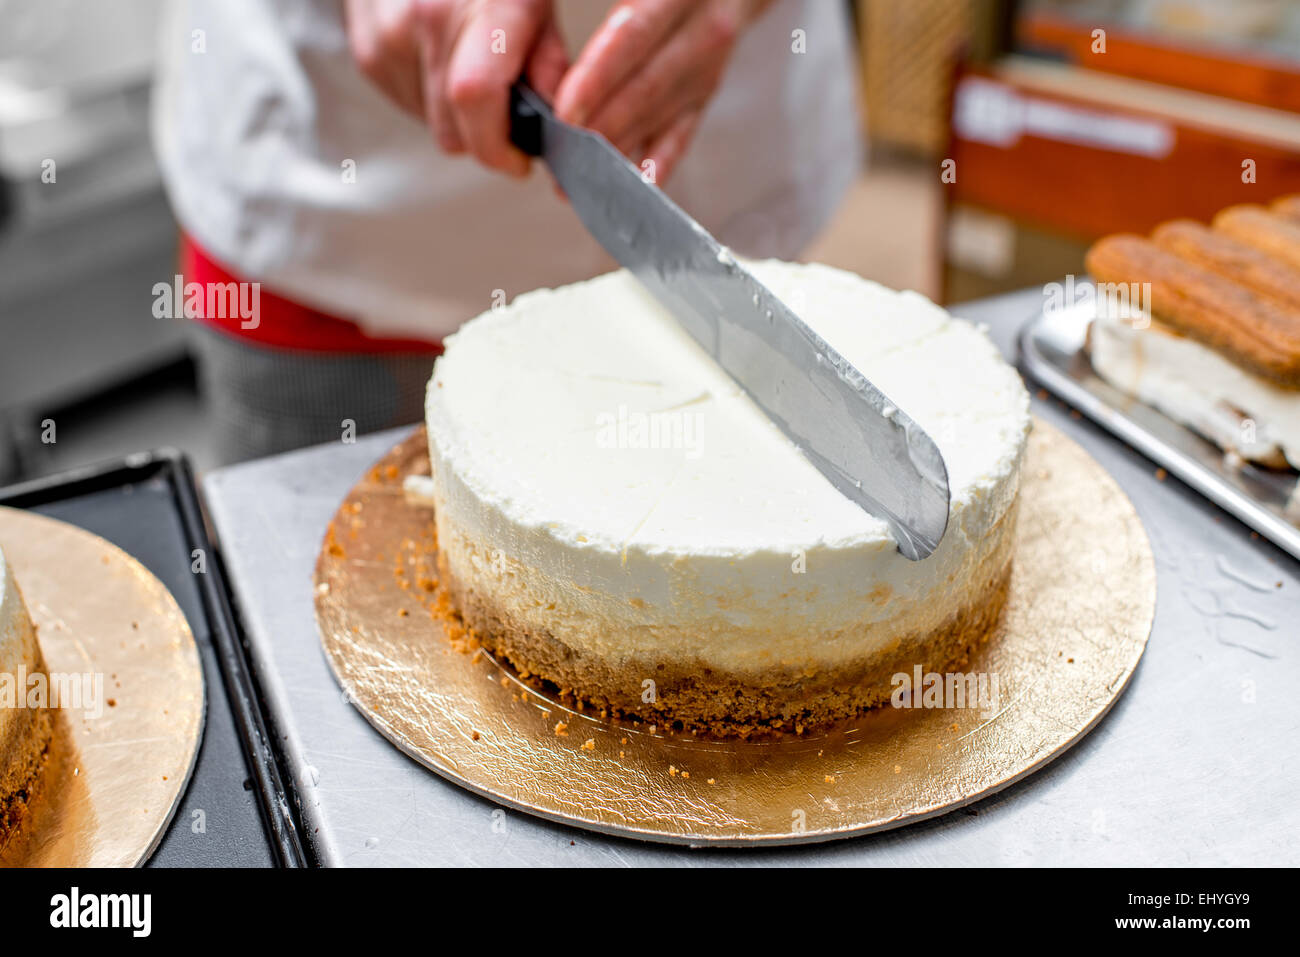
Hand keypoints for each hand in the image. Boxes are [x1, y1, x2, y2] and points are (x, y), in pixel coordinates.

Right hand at [345, 0, 567, 175]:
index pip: (476, 97)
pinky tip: (443, 60)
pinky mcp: (369, 52)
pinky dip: (433, 99)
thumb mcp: (535, 3)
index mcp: (481, 4)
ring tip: (472, 69)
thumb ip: (550, 63)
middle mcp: (427, 17)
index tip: (519, 160)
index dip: (499, 146)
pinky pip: (411, 106)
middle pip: (454, 129)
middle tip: (506, 109)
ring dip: (459, 118)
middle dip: (486, 136)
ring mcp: (390, 35)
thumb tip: (557, 122)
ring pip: (434, 125)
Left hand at [553, 0, 772, 183]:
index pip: (633, 37)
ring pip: (658, 117)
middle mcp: (705, 27)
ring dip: (615, 153)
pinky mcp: (705, 94)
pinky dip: (652, 166)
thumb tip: (548, 55)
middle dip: (601, 127)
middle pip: (646, 87)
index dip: (597, 79)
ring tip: (576, 180)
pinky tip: (625, 187)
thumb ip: (607, 5)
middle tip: (562, 155)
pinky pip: (679, 138)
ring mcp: (709, 66)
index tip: (565, 114)